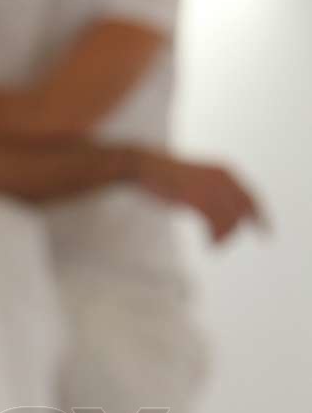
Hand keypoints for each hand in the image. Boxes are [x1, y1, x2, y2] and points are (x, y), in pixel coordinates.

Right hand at [136, 151, 264, 241]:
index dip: (260, 216)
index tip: (265, 233)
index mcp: (225, 172)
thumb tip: (221, 213)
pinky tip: (210, 244)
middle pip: (243, 210)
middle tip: (223, 245)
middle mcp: (223, 178)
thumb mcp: (198, 181)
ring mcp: (211, 187)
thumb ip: (213, 193)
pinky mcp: (198, 198)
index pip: (251, 197)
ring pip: (231, 219)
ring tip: (213, 245)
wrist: (146, 167)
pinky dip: (215, 237)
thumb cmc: (168, 176)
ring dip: (224, 236)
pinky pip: (216, 223)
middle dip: (237, 230)